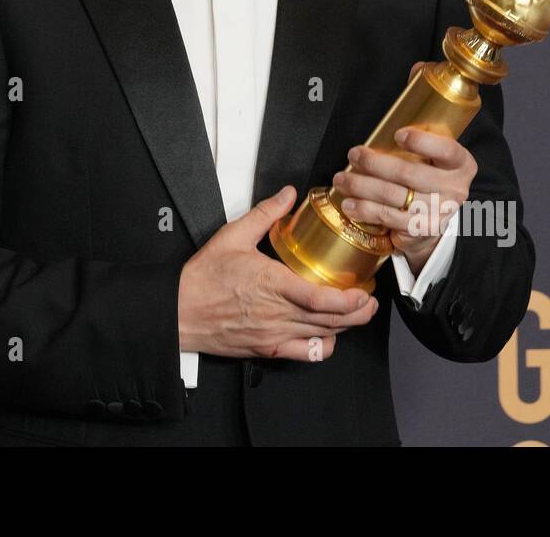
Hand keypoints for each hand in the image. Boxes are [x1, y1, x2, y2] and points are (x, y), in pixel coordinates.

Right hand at [178, 185, 379, 362]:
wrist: (179, 310)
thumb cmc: (202, 278)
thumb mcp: (233, 235)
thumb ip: (265, 214)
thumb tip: (287, 195)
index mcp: (272, 284)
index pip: (321, 300)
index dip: (350, 301)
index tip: (364, 292)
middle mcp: (276, 313)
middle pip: (330, 321)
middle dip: (358, 313)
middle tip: (370, 300)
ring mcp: (273, 334)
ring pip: (322, 336)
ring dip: (346, 327)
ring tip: (357, 313)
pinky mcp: (267, 348)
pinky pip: (303, 354)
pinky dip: (322, 347)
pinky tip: (328, 336)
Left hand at [333, 61, 476, 273]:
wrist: (436, 217)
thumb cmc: (429, 171)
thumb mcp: (434, 143)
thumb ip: (426, 108)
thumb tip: (419, 67)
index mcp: (461, 164)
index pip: (448, 150)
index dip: (424, 141)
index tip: (398, 132)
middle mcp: (455, 190)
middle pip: (411, 174)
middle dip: (376, 163)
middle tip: (352, 154)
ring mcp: (439, 214)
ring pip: (396, 198)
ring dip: (363, 188)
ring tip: (341, 179)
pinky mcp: (422, 233)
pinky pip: (390, 221)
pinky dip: (367, 212)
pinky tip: (350, 204)